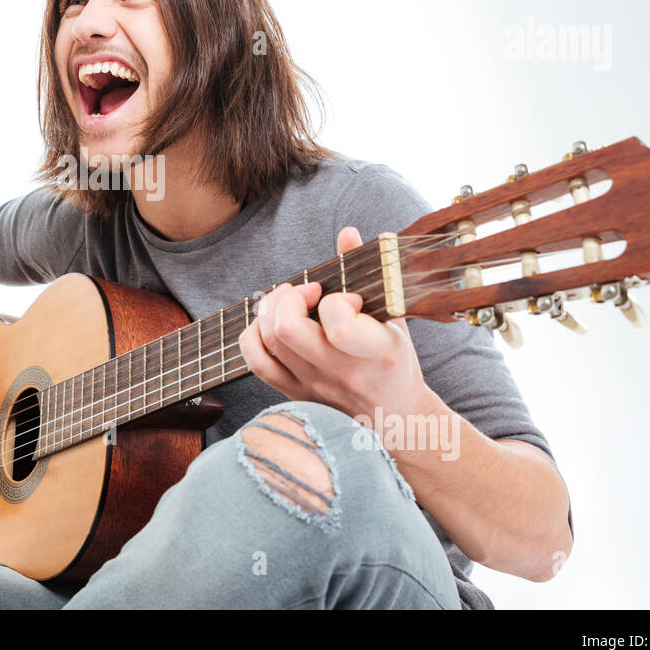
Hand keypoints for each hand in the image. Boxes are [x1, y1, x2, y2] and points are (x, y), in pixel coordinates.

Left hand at [237, 226, 428, 419]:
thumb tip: (346, 232)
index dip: (336, 299)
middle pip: (287, 329)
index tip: (349, 299)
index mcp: (376, 352)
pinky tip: (269, 322)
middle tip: (307, 292)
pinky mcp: (295, 394)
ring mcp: (314, 386)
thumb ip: (368, 273)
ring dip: (271, 309)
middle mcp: (341, 373)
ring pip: (268, 340)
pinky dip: (254, 334)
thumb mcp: (393, 317)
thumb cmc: (395, 361)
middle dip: (289, 297)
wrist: (395, 418)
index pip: (338, 323)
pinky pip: (257, 361)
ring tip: (290, 301)